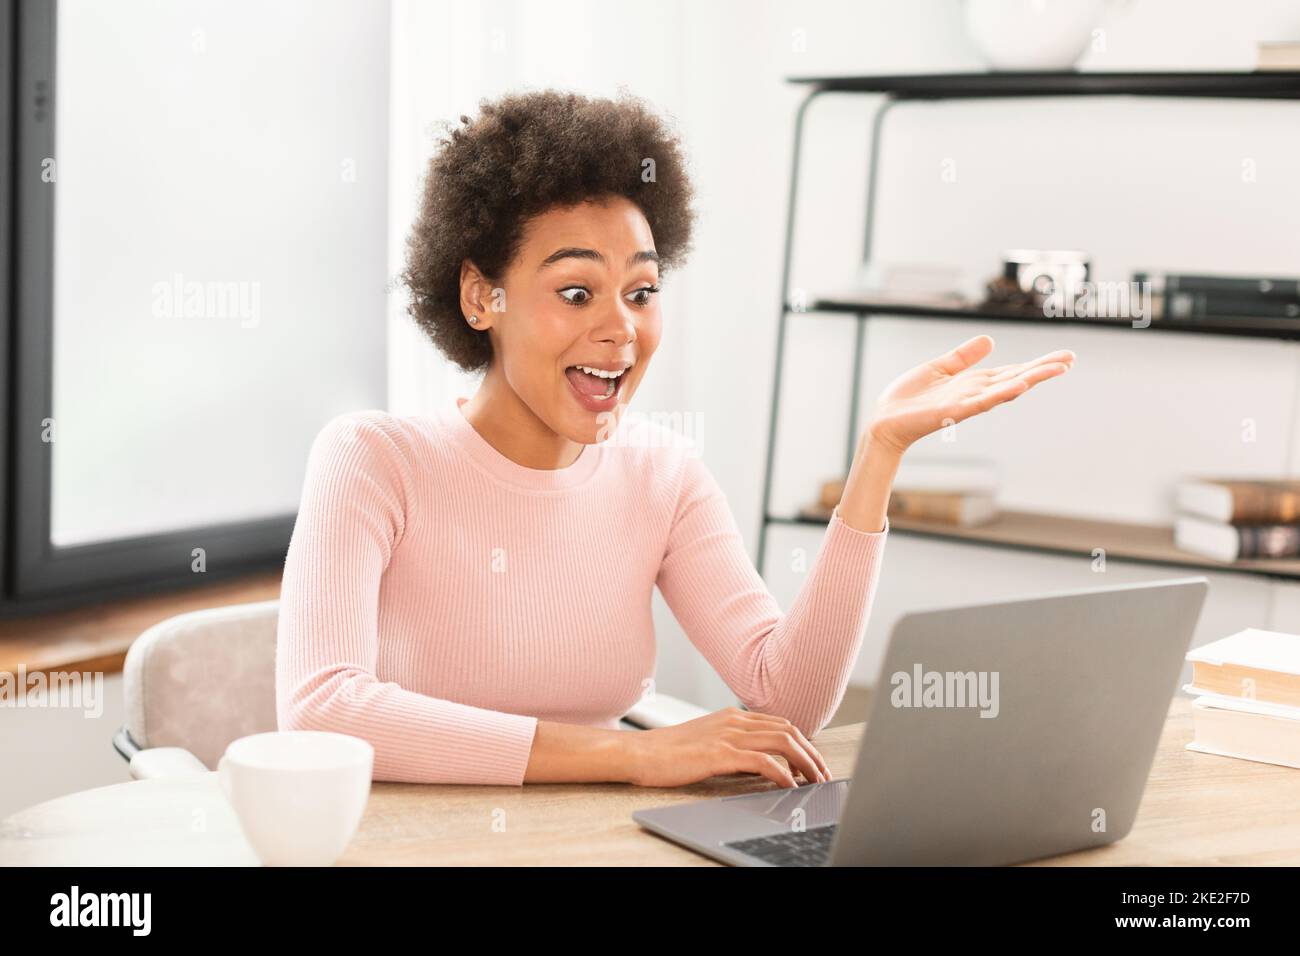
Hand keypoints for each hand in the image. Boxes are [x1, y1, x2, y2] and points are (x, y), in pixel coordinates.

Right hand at [622, 707, 830, 788]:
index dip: (803, 743)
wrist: (640, 753)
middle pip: (788, 730)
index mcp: (732, 716)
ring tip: (815, 781)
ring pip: (782, 742)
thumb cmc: (668, 753)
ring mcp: (728, 735)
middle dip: (812, 753)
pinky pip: (762, 762)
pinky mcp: (720, 753)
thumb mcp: (707, 743)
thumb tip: (763, 767)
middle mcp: (734, 720)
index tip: (814, 762)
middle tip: (823, 774)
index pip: (780, 724)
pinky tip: (790, 785)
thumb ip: (734, 749)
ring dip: (805, 762)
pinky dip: (782, 773)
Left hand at [867, 334, 1074, 455]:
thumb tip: (990, 339)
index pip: (1012, 371)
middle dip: (1043, 370)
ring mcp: (966, 403)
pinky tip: (1020, 385)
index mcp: (973, 382)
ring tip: (1057, 369)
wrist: (884, 420)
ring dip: (1031, 379)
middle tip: (1071, 360)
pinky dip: (1000, 393)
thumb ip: (963, 356)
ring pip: (1005, 389)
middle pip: (1016, 378)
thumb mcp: (939, 368)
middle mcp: (975, 393)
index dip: (1037, 363)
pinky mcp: (952, 412)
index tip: (1063, 356)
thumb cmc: (909, 398)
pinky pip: (981, 402)